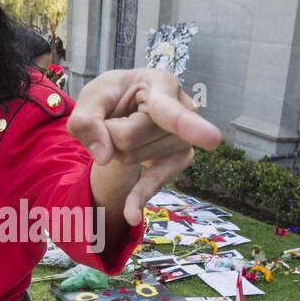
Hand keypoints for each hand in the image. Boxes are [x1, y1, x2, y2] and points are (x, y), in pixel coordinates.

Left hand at [69, 68, 221, 224]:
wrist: (122, 107)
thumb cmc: (111, 97)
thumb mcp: (90, 99)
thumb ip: (86, 121)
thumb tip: (104, 156)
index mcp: (160, 85)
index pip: (169, 112)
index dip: (190, 126)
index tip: (213, 140)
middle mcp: (183, 109)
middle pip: (131, 138)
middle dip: (112, 135)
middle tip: (117, 118)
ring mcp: (186, 137)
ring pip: (136, 159)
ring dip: (120, 152)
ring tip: (128, 130)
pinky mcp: (181, 159)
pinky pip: (153, 182)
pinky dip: (137, 197)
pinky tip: (130, 215)